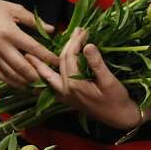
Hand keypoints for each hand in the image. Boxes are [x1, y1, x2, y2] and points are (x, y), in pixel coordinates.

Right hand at [0, 0, 56, 88]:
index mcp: (10, 33)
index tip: (58, 61)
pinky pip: (1, 75)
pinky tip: (22, 84)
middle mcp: (1, 47)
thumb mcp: (14, 9)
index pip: (33, 48)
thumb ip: (33, 20)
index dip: (47, 56)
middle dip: (37, 74)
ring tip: (39, 84)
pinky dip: (13, 82)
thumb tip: (51, 30)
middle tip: (50, 77)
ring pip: (11, 74)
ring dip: (26, 81)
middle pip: (22, 67)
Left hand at [26, 29, 140, 130]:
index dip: (76, 41)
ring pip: (49, 75)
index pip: (71, 56)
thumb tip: (87, 45)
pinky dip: (44, 77)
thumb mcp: (109, 81)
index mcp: (75, 84)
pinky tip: (39, 73)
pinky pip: (51, 85)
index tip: (84, 30)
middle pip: (61, 61)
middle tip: (75, 30)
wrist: (120, 119)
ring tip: (30, 54)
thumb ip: (97, 63)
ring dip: (42, 63)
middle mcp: (66, 90)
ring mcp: (65, 95)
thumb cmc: (117, 100)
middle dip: (66, 45)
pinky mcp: (67, 98)